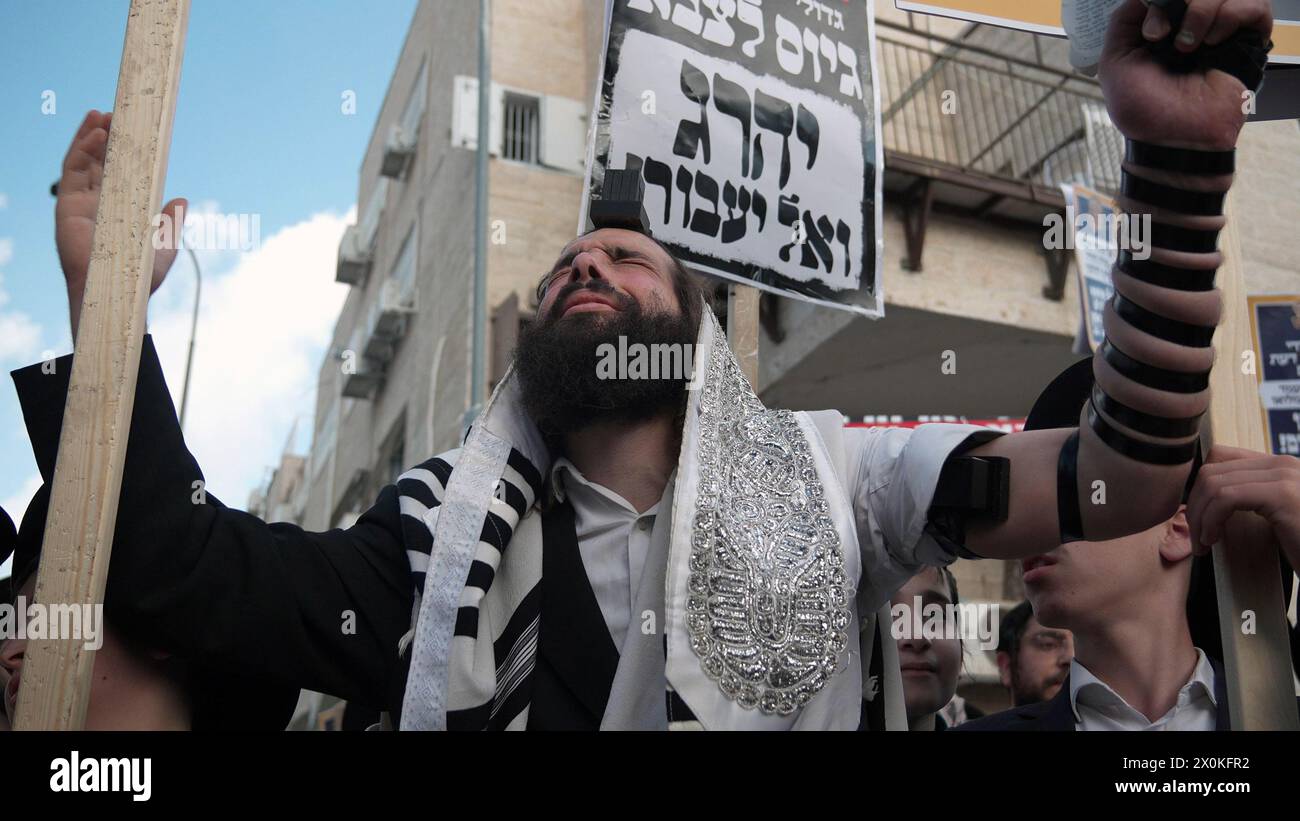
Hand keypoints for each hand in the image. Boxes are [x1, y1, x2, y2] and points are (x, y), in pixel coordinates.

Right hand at [56, 110, 185, 335]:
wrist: (117, 292)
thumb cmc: (139, 274)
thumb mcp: (164, 244)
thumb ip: (171, 221)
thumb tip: (183, 200)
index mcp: (119, 208)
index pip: (118, 173)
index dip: (121, 151)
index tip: (130, 130)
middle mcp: (98, 201)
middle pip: (98, 161)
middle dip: (105, 136)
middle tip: (115, 113)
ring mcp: (81, 201)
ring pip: (84, 160)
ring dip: (91, 136)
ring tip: (102, 115)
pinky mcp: (68, 204)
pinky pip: (74, 171)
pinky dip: (82, 150)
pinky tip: (96, 134)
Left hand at [1099, 0, 1272, 149]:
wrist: (1172, 139)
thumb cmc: (1143, 108)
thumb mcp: (1115, 61)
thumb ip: (1124, 21)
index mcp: (1166, 24)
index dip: (1159, 1)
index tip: (1150, 33)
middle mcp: (1195, 23)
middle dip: (1179, 3)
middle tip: (1162, 38)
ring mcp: (1223, 31)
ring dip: (1202, 10)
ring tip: (1188, 46)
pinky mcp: (1249, 42)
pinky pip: (1255, 6)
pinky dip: (1231, 16)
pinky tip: (1212, 42)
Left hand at [1185, 444, 1299, 567]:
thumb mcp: (1276, 517)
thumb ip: (1249, 500)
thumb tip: (1202, 502)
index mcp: (1280, 466)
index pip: (1222, 457)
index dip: (1200, 487)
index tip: (1198, 517)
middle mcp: (1283, 463)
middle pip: (1212, 468)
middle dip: (1194, 504)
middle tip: (1197, 536)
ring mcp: (1284, 475)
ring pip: (1214, 482)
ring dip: (1199, 516)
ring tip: (1204, 542)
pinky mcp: (1282, 494)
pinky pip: (1225, 498)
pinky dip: (1210, 520)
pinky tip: (1213, 540)